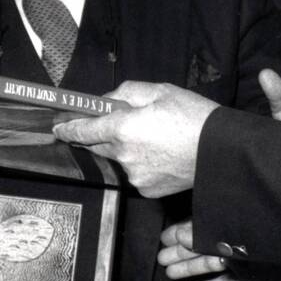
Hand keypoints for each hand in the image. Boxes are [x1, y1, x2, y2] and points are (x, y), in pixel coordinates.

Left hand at [53, 81, 217, 197]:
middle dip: (102, 135)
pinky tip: (161, 155)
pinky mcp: (148, 190)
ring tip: (155, 139)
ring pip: (119, 160)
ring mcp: (135, 176)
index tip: (58, 127)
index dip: (67, 127)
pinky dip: (142, 165)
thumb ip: (126, 92)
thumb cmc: (194, 116)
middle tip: (122, 124)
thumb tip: (108, 100)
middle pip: (99, 146)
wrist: (221, 151)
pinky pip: (136, 174)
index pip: (82, 130)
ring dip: (126, 150)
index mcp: (123, 128)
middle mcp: (124, 155)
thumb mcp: (160, 91)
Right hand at [158, 219, 260, 280]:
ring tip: (170, 274)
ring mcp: (242, 260)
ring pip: (210, 265)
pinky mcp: (252, 279)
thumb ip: (204, 231)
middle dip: (181, 253)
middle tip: (160, 260)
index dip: (180, 232)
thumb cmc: (264, 227)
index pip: (199, 226)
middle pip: (201, 247)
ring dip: (190, 269)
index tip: (163, 238)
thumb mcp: (230, 227)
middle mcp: (233, 240)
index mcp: (229, 222)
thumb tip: (179, 234)